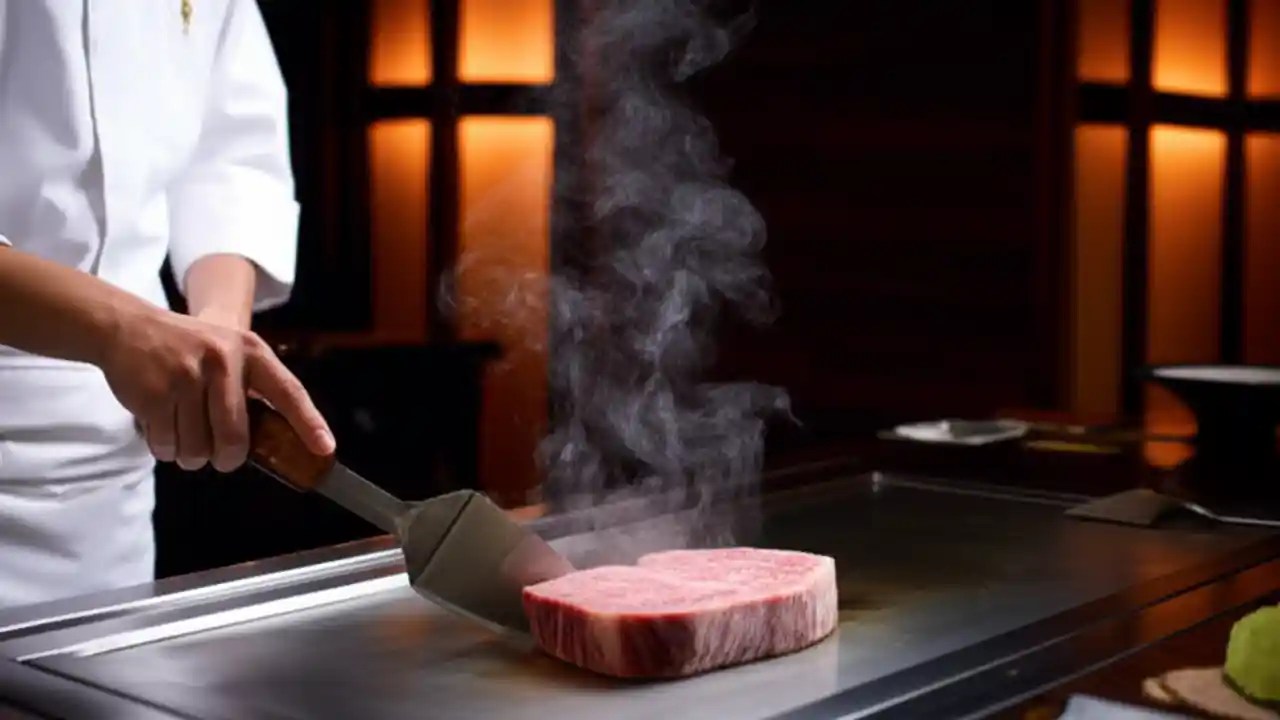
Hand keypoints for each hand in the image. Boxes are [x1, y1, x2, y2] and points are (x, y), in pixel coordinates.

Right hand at [99, 305, 333, 471]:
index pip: (288, 391)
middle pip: (234, 438)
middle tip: (220, 458)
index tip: (325, 449)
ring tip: (184, 433)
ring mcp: (186, 376)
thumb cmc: (188, 349)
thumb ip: (250, 389)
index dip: (309, 423)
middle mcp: (222, 361)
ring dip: (190, 455)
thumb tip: (274, 444)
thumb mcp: (228, 353)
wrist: (129, 326)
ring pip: (197, 448)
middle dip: (226, 459)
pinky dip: (165, 448)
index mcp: (250, 351)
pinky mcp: (154, 393)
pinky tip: (162, 426)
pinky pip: (167, 446)